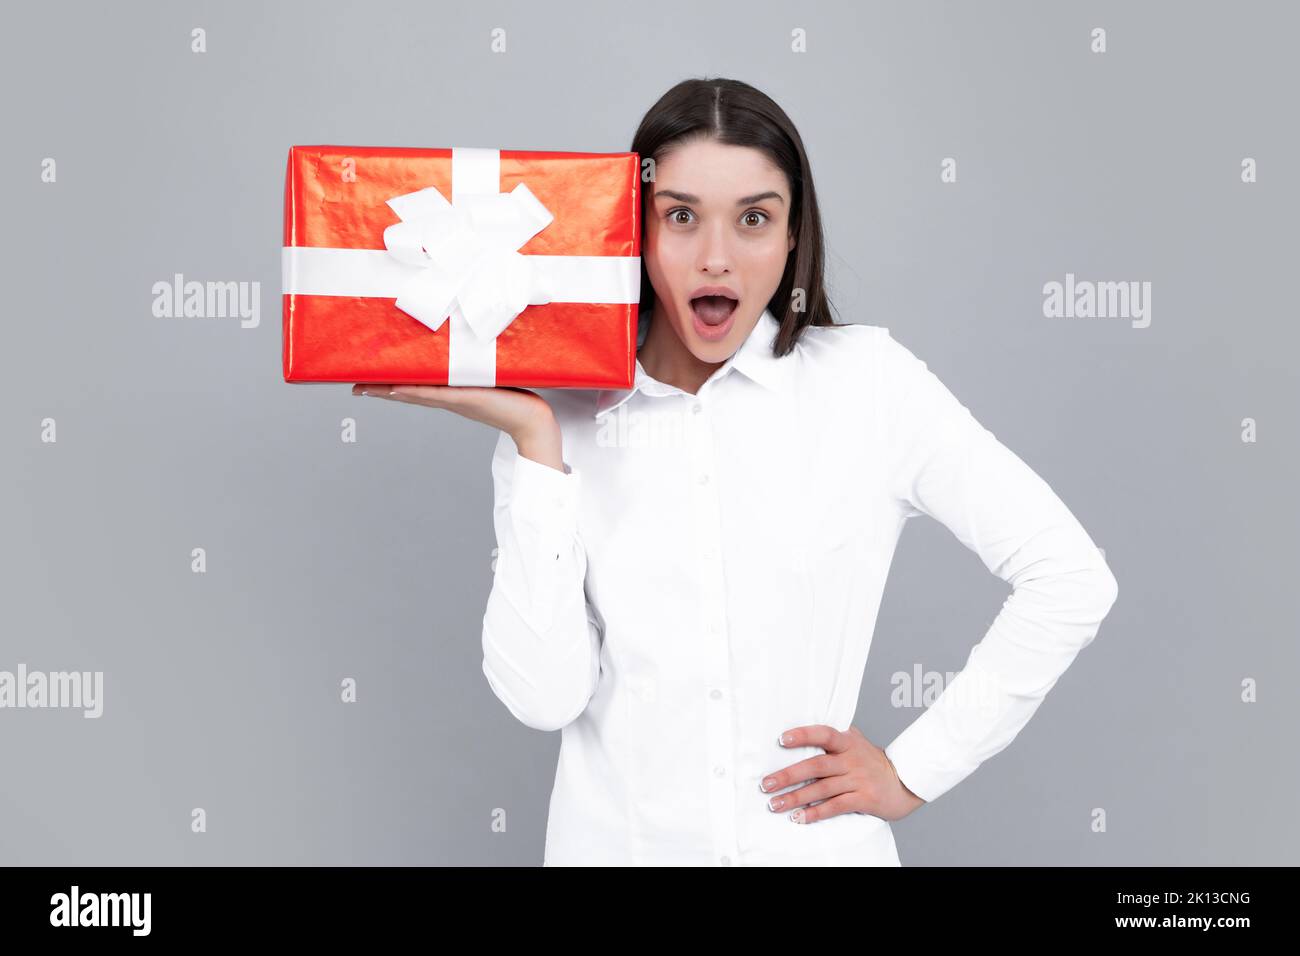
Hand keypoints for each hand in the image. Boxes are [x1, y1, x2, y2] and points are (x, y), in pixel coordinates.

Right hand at [351, 383, 562, 467]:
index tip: (366, 381)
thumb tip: (467, 343)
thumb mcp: (489, 376)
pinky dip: (418, 391)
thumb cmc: (516, 398)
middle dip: (380, 388)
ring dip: (390, 390)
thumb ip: (475, 364)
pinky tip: (399, 389)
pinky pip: (438, 393)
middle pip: (407, 392)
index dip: (389, 384)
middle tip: (353, 386)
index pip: (414, 387)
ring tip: (366, 388)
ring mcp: (456, 400)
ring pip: (416, 393)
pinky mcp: (469, 399)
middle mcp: (449, 398)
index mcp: (451, 393)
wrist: (535, 420)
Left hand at [759, 724, 925, 823]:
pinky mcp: (864, 800)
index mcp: (848, 742)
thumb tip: (804, 730)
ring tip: (775, 804)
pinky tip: (800, 817)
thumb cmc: (873, 762)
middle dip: (788, 775)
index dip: (803, 735)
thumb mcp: (857, 742)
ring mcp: (858, 780)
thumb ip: (835, 737)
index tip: (781, 740)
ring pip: (822, 789)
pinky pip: (835, 807)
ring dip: (796, 798)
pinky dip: (816, 812)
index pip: (824, 734)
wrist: (904, 782)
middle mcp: (852, 760)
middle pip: (816, 766)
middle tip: (766, 784)